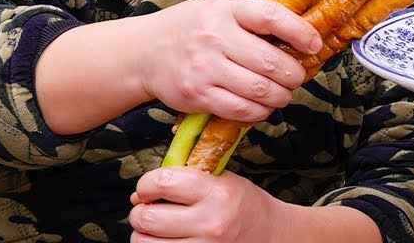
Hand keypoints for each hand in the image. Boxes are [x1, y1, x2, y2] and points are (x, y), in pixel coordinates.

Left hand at [130, 167, 383, 242]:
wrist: (273, 236)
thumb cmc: (245, 205)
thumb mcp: (224, 180)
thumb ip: (189, 177)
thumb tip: (142, 191)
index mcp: (218, 193)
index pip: (163, 182)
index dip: (146, 183)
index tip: (148, 187)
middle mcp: (210, 223)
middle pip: (147, 217)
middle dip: (141, 210)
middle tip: (148, 208)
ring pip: (144, 242)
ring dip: (143, 234)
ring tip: (157, 227)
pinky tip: (165, 240)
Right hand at [137, 0, 322, 122]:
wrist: (142, 52)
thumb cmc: (191, 29)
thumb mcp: (219, 9)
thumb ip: (253, 19)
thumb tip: (300, 37)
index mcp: (224, 9)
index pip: (271, 17)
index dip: (299, 32)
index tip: (314, 45)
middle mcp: (214, 37)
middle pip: (271, 62)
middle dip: (294, 74)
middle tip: (297, 76)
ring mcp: (204, 67)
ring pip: (260, 89)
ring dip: (281, 96)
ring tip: (282, 93)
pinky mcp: (197, 94)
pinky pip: (241, 109)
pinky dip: (259, 111)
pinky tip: (261, 106)